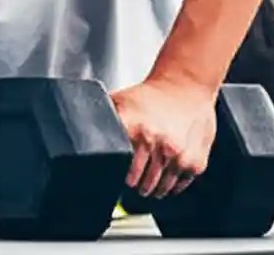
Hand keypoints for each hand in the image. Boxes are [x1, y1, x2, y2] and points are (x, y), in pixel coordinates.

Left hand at [110, 78, 217, 198]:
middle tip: (134, 181)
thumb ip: (101, 119)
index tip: (117, 175)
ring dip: (153, 189)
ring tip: (149, 181)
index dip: (116, 176)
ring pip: (160, 189)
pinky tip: (167, 174)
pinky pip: (179, 186)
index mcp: (135, 130)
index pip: (120, 169)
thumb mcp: (121, 101)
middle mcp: (158, 143)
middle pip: (141, 184)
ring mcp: (178, 155)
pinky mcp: (195, 162)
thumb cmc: (153, 95)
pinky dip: (172, 186)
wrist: (187, 85)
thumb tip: (78, 130)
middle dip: (136, 185)